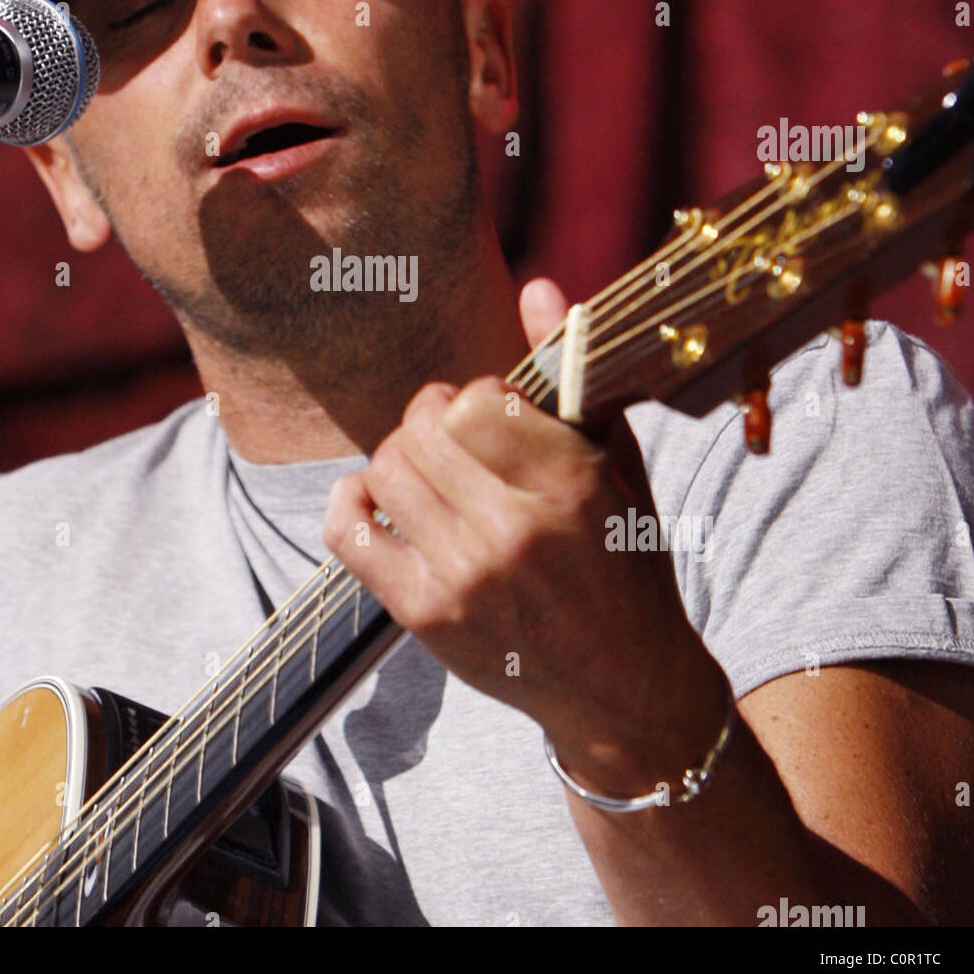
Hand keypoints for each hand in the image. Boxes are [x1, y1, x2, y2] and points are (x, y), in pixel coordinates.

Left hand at [322, 277, 729, 795]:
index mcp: (572, 485)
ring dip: (397, 457)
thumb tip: (539, 285)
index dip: (472, 396)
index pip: (476, 400)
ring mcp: (464, 577)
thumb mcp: (619, 467)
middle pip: (421, 428)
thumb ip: (573, 376)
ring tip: (423, 472)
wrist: (623, 688)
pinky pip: (347, 532)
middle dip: (429, 418)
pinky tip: (374, 500)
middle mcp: (515, 530)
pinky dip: (348, 502)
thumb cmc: (626, 565)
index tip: (486, 414)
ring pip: (384, 469)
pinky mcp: (425, 614)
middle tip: (446, 436)